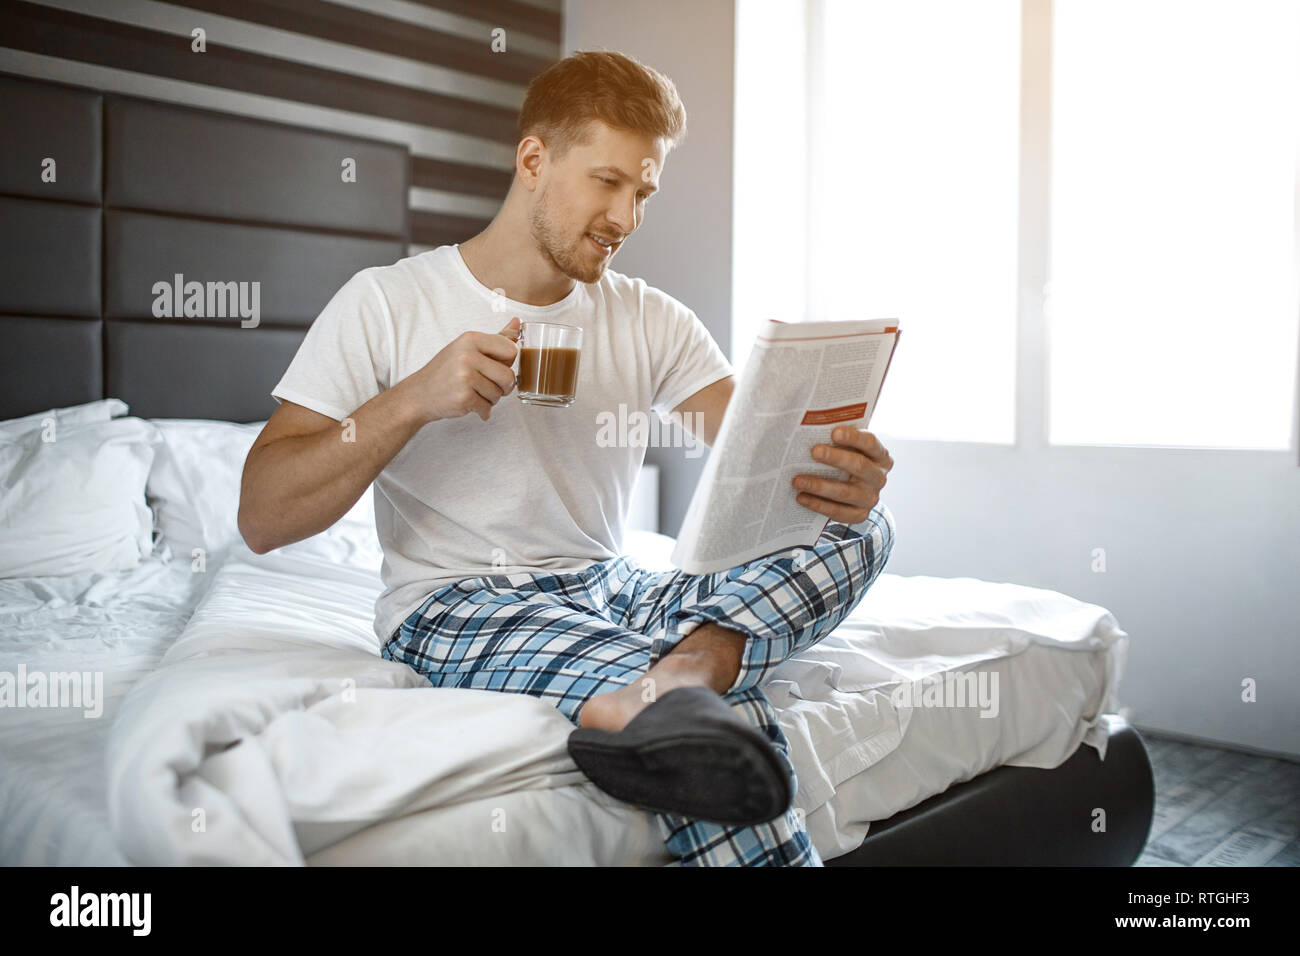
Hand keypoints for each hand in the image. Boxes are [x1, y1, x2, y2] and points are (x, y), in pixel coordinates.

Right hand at [399, 316, 519, 422]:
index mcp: (471, 339)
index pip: (511, 350)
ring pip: (499, 393)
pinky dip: (482, 410)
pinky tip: (470, 403)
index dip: (507, 363)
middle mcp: (468, 355)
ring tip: (475, 393)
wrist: (419, 393)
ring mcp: (465, 376)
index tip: (495, 366)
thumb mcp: (468, 348)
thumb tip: (518, 323)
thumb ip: (496, 338)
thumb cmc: (446, 370)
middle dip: (503, 386)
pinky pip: (488, 407)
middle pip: (509, 376)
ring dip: (491, 399)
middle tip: (488, 385)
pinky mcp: (464, 397)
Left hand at [792, 427, 892, 523]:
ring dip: (819, 485)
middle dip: (835, 458)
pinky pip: (838, 511)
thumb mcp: (848, 449)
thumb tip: (810, 424)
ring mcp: (870, 498)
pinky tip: (801, 497)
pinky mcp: (859, 515)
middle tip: (813, 451)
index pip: (870, 443)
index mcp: (880, 456)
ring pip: (845, 492)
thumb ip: (839, 438)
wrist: (852, 492)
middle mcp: (879, 477)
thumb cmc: (846, 461)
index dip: (853, 437)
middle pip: (858, 466)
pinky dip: (818, 504)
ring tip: (797, 480)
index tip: (834, 432)